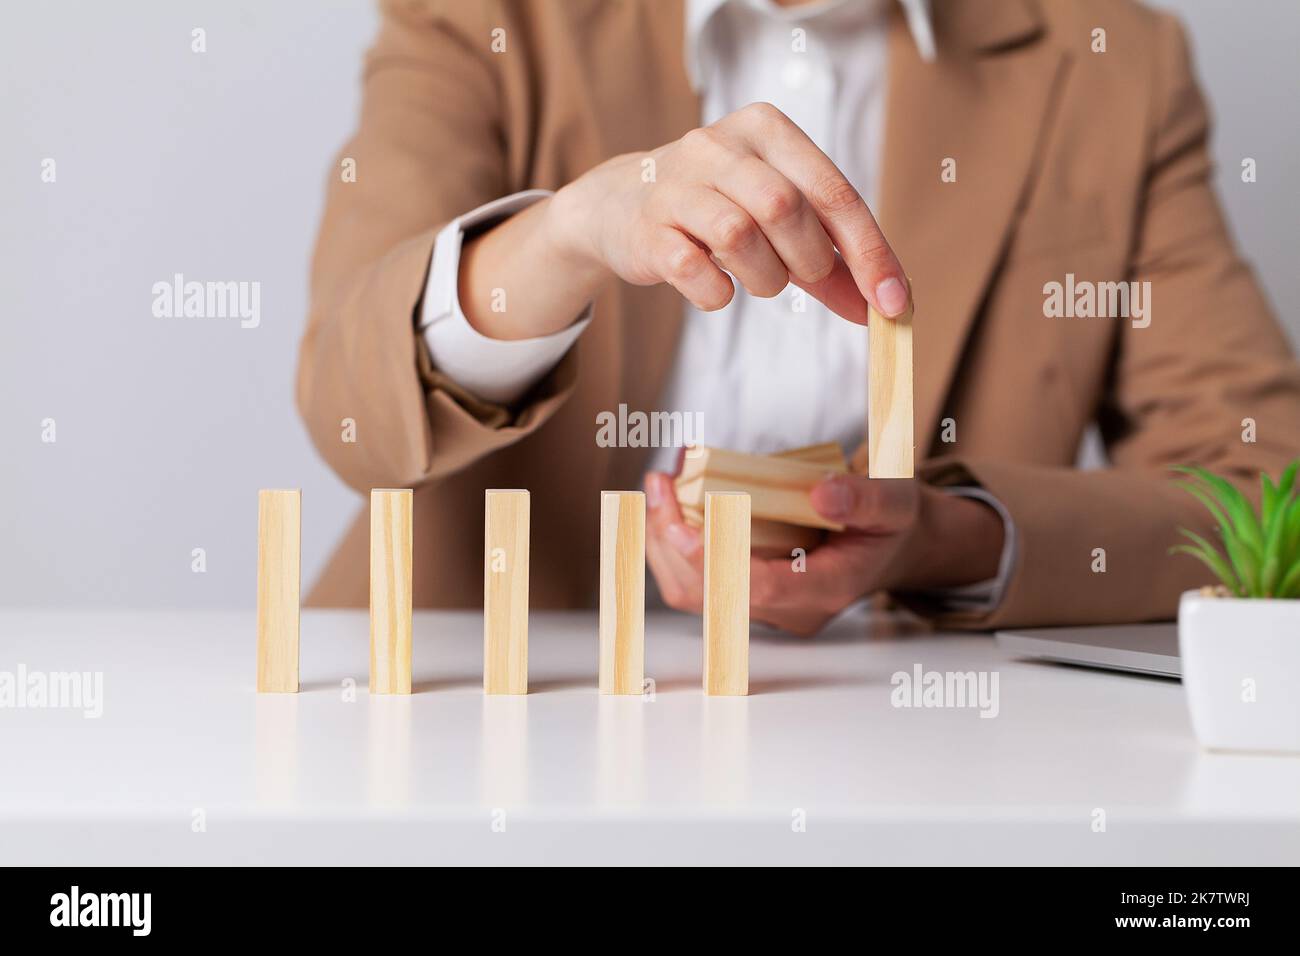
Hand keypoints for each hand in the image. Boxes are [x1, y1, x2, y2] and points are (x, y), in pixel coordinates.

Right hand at [547, 101, 908, 326]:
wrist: (620, 206)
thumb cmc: (716, 210)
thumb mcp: (779, 224)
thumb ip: (832, 263)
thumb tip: (887, 308)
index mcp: (765, 129)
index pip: (831, 190)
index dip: (869, 251)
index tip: (893, 302)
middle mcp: (717, 145)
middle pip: (784, 207)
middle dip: (808, 260)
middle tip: (800, 276)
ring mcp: (675, 185)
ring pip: (738, 234)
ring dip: (763, 277)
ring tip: (756, 280)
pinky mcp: (646, 228)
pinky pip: (692, 269)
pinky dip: (716, 293)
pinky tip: (714, 286)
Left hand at [644, 470, 1003, 636]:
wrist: (894, 547)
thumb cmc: (893, 522)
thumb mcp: (896, 501)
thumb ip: (865, 499)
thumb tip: (822, 494)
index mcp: (826, 589)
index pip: (755, 589)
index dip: (712, 559)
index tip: (679, 522)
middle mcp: (789, 610)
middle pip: (707, 593)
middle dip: (670, 539)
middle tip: (660, 480)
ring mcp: (765, 608)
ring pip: (690, 591)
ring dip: (662, 539)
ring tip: (661, 482)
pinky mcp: (746, 595)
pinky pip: (694, 580)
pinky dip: (672, 541)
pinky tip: (670, 498)